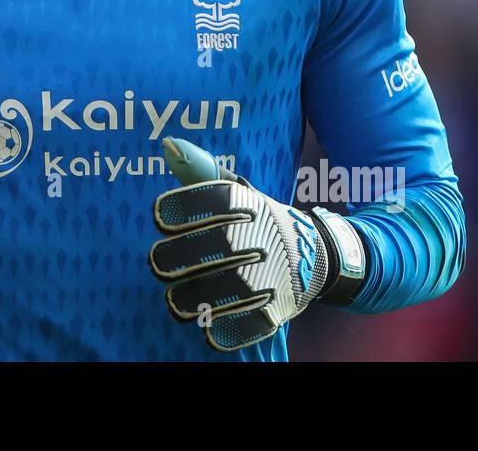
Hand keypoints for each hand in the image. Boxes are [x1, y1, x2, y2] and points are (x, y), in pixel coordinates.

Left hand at [148, 137, 328, 351]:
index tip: (159, 217)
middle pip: (210, 248)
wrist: (318, 255)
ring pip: (221, 290)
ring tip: (174, 298)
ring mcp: (270, 276)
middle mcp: (259, 238)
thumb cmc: (260, 220)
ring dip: (189, 298)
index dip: (181, 208)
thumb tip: (168, 147)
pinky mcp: (276, 308)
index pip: (214, 199)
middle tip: (159, 262)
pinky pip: (245, 324)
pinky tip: (206, 326)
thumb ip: (200, 171)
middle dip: (176, 257)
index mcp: (249, 205)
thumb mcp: (237, 191)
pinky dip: (224, 329)